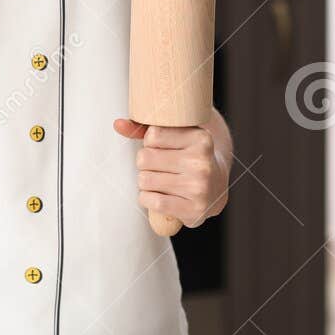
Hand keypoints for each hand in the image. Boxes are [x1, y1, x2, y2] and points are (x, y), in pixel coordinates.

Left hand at [112, 119, 227, 228]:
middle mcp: (202, 162)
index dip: (150, 142)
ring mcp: (199, 187)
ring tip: (160, 181)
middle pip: (144, 158)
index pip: (153, 135)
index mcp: (200, 138)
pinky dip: (147, 199)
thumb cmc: (189, 157)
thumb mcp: (176, 137)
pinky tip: (158, 195)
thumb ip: (145, 129)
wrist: (217, 187)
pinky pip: (152, 201)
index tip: (162, 147)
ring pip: (145, 180)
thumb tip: (117, 124)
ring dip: (145, 182)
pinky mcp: (194, 209)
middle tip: (158, 167)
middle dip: (145, 164)